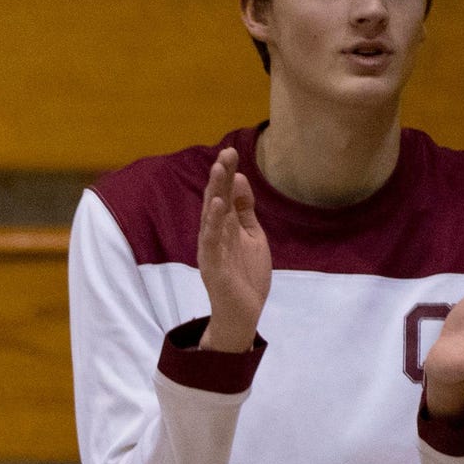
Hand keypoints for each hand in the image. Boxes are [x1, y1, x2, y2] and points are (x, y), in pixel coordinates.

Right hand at [195, 148, 270, 354]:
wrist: (244, 312)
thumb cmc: (246, 275)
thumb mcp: (251, 235)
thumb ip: (244, 210)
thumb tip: (239, 178)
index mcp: (226, 227)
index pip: (224, 195)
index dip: (227, 174)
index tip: (232, 151)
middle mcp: (215, 234)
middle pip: (216, 200)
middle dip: (220, 177)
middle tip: (225, 153)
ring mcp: (212, 249)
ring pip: (211, 217)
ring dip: (214, 193)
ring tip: (218, 171)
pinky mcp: (213, 265)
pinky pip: (211, 241)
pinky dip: (213, 223)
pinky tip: (217, 205)